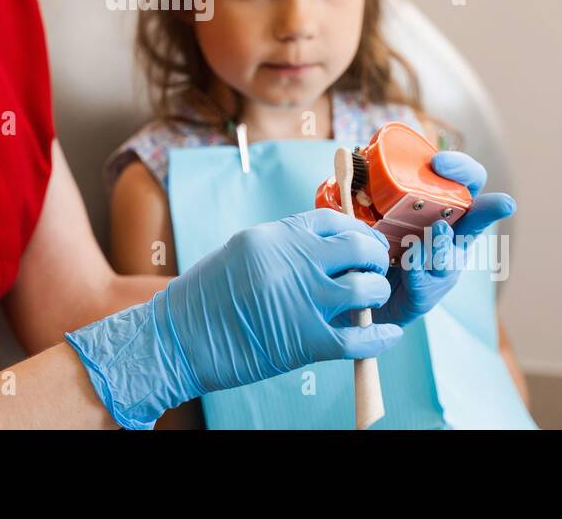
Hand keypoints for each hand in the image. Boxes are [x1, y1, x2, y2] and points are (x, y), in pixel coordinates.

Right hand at [65, 208, 403, 428]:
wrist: (175, 340)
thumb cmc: (201, 299)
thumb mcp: (240, 253)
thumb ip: (279, 248)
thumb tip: (316, 251)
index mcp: (273, 236)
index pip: (332, 219)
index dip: (355, 229)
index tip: (362, 241)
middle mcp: (291, 261)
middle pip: (358, 248)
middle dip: (375, 258)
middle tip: (377, 269)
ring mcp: (300, 300)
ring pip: (366, 289)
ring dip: (377, 295)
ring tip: (374, 300)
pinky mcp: (303, 341)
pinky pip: (359, 339)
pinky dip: (380, 340)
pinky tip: (387, 336)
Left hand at [371, 150, 515, 327]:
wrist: (354, 292)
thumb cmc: (367, 241)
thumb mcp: (365, 210)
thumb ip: (364, 190)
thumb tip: (350, 161)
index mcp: (439, 208)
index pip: (463, 182)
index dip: (460, 169)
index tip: (440, 161)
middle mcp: (448, 237)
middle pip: (478, 217)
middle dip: (491, 209)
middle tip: (502, 203)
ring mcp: (441, 268)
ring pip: (452, 255)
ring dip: (444, 242)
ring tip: (437, 230)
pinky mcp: (424, 294)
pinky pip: (425, 280)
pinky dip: (416, 267)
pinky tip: (407, 259)